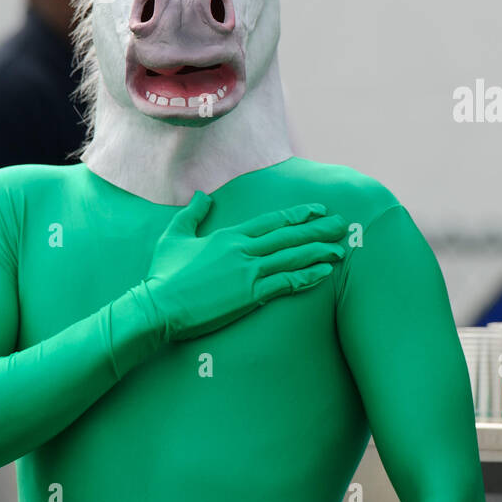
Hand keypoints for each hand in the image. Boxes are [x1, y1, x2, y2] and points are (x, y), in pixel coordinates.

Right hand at [139, 192, 347, 341]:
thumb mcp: (174, 236)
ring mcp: (249, 273)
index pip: (272, 221)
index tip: (318, 210)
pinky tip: (324, 273)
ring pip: (292, 258)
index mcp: (229, 236)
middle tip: (343, 224)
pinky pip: (286, 283)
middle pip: (289, 236)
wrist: (159, 306)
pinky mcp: (250, 296)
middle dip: (318, 229)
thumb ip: (192, 214)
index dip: (297, 215)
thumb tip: (201, 195)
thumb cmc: (164, 274)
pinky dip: (307, 277)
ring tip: (340, 248)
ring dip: (319, 252)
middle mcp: (243, 251)